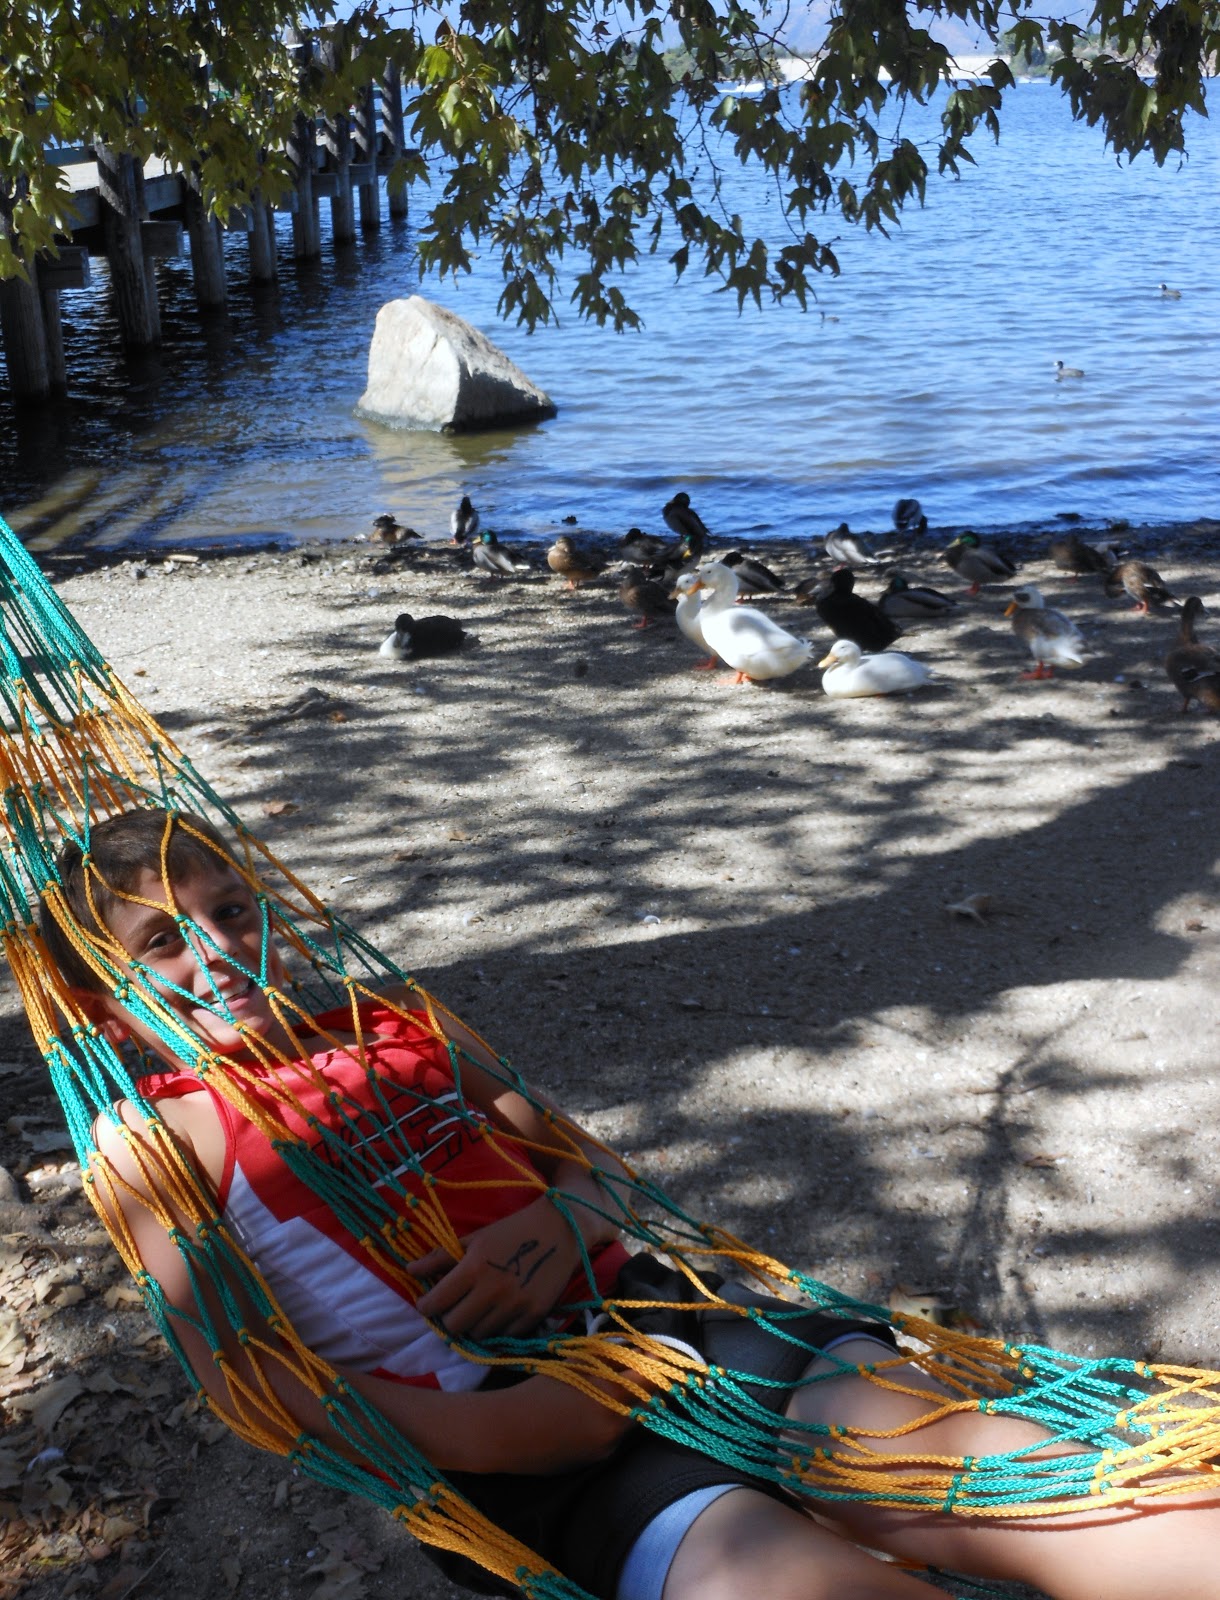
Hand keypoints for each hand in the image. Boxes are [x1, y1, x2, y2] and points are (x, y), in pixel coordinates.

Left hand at [407, 1196, 586, 1338]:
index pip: (436, 1304)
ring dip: (473, 1324)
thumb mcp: (475, 1239)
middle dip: (448, 1318)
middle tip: (453, 1308)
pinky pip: (504, 1337)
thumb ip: (440, 1257)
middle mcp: (492, 1291)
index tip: (427, 1304)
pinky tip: (498, 1313)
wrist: (560, 1230)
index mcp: (473, 1269)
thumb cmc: (511, 1231)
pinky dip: (497, 1328)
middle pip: (454, 1326)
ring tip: (477, 1309)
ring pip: (478, 1335)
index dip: (426, 1306)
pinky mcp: (534, 1316)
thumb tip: (410, 1270)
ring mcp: (514, 1307)